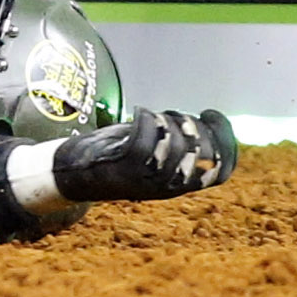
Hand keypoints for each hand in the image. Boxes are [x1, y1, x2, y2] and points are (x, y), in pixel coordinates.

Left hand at [53, 108, 237, 203]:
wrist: (69, 174)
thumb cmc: (114, 156)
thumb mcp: (152, 154)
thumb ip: (176, 144)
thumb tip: (203, 125)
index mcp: (180, 183)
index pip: (222, 172)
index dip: (227, 141)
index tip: (213, 115)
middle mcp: (168, 185)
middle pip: (202, 154)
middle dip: (194, 125)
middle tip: (174, 115)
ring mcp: (146, 178)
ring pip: (175, 145)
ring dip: (169, 120)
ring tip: (156, 115)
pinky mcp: (122, 168)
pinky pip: (144, 142)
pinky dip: (146, 120)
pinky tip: (140, 111)